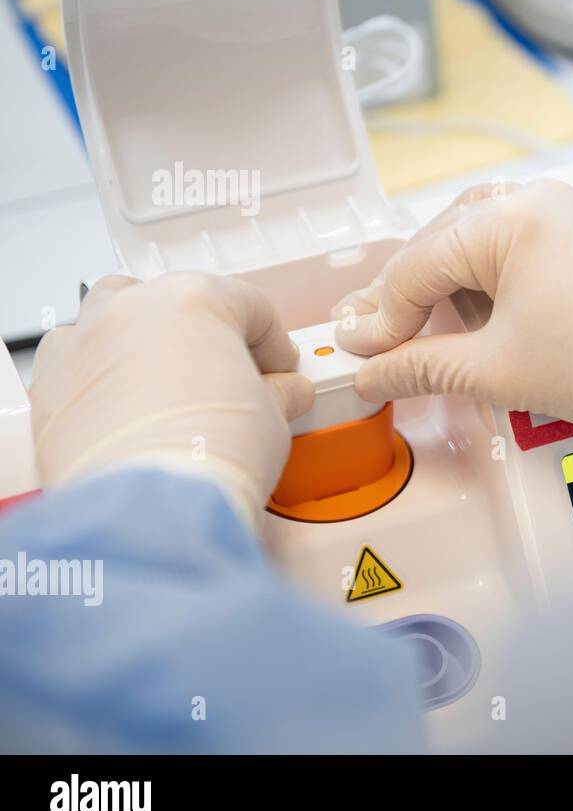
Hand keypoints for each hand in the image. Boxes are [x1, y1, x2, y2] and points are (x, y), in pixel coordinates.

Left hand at [29, 273, 313, 524]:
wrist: (150, 511)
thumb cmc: (208, 457)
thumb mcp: (272, 418)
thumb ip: (278, 393)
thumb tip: (285, 393)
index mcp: (194, 299)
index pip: (250, 305)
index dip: (275, 343)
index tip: (281, 372)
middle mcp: (131, 307)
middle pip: (178, 303)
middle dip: (206, 336)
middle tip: (229, 378)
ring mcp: (83, 342)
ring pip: (117, 321)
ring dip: (145, 343)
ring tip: (170, 387)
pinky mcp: (50, 384)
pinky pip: (78, 365)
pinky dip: (100, 379)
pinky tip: (126, 414)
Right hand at [332, 179, 572, 438]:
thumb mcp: (497, 371)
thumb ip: (422, 366)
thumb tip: (372, 371)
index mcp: (508, 220)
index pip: (418, 266)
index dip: (382, 316)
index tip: (358, 351)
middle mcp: (531, 200)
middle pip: (439, 247)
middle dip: (405, 300)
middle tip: (371, 341)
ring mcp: (557, 213)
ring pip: (471, 245)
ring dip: (441, 290)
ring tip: (414, 338)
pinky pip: (508, 249)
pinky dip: (481, 285)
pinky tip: (465, 322)